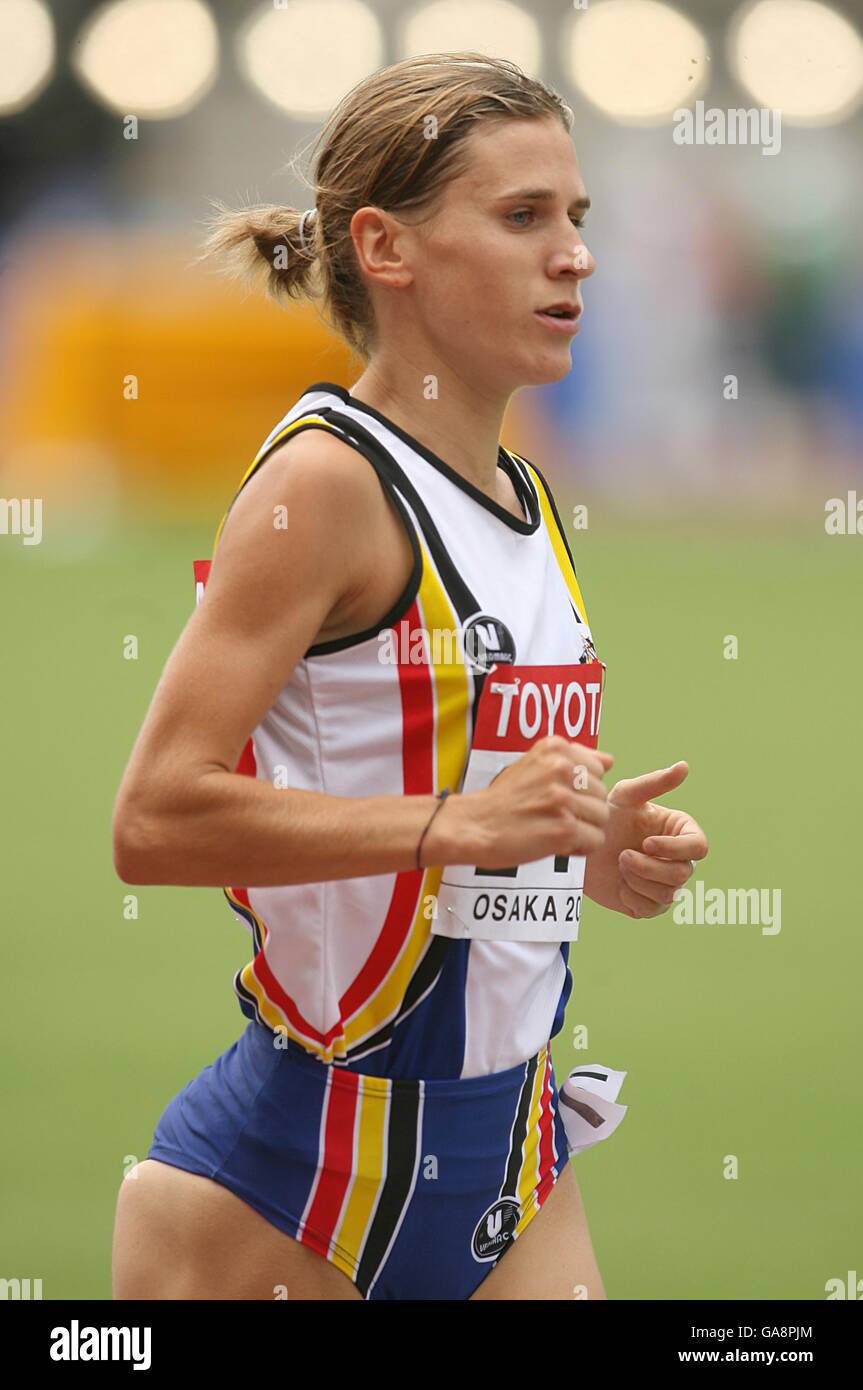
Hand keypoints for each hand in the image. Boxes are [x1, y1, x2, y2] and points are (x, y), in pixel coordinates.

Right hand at [438, 736, 614, 870]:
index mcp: (555, 748)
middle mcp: (561, 768)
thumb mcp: (534, 765)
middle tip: (555, 818)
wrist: (474, 824)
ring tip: (556, 831)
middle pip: (602, 795)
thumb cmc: (504, 799)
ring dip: (583, 830)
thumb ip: (574, 759)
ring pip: (602, 819)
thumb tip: (609, 760)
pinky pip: (595, 840)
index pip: (598, 769)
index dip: (582, 789)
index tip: (559, 798)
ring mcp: (563, 798)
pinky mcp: (564, 828)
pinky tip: (557, 844)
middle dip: (585, 811)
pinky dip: (580, 848)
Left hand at [583, 761, 707, 918]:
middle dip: (649, 866)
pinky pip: (650, 908)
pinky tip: (618, 883)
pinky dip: (631, 896)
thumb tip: (684, 766)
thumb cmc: (605, 817)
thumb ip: (655, 783)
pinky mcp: (649, 905)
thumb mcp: (626, 796)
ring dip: (638, 879)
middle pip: (683, 873)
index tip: (647, 843)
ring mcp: (665, 884)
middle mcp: (678, 859)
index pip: (699, 847)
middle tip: (622, 855)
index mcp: (681, 833)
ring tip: (619, 863)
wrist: (580, 849)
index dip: (675, 849)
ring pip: (668, 893)